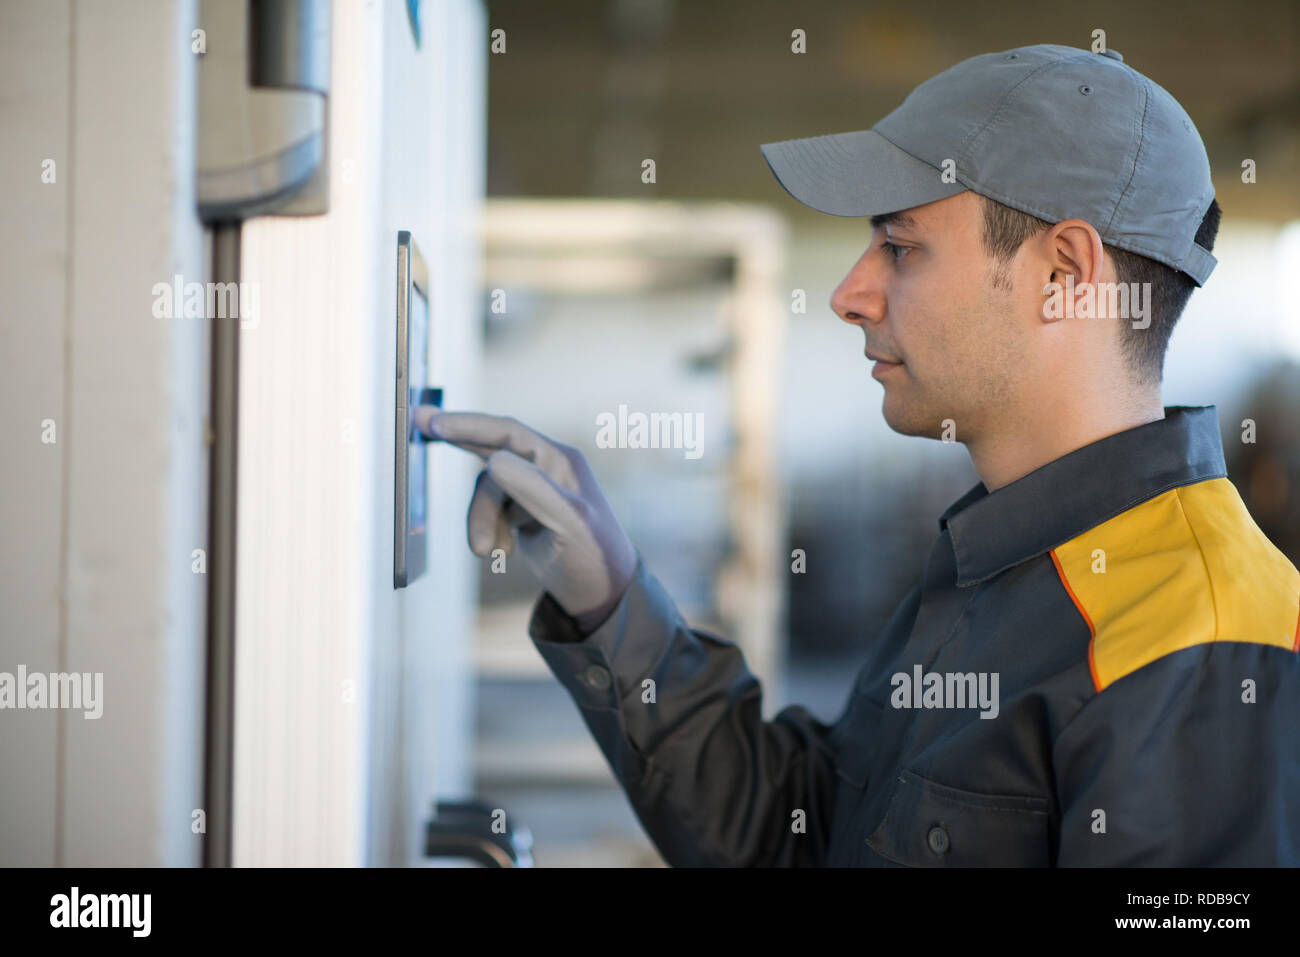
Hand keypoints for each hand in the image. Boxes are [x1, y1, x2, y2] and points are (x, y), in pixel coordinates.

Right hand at [414, 407, 637, 633]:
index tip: (435, 423)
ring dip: (480, 521)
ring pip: (486, 492)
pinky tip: (503, 553)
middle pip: (491, 457)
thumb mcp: (567, 523)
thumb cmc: (594, 556)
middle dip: (461, 453)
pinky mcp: (521, 512)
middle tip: (419, 427)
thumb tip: (494, 461)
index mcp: (559, 460)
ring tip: (488, 553)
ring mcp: (531, 490)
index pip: (508, 433)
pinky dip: (488, 531)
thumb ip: (533, 490)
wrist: (599, 594)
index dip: (470, 425)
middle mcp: (545, 469)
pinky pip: (488, 511)